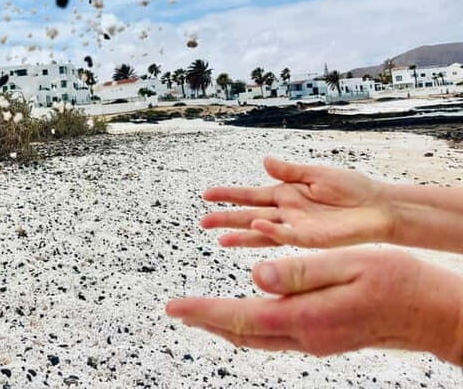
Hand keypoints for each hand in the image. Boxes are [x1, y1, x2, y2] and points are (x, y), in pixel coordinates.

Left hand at [165, 248, 462, 362]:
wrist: (433, 314)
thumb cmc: (398, 282)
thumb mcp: (350, 265)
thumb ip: (301, 271)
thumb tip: (255, 275)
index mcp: (307, 317)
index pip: (241, 317)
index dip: (203, 311)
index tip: (173, 307)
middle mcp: (307, 336)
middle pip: (242, 333)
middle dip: (205, 321)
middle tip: (175, 310)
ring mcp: (316, 341)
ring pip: (257, 338)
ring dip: (224, 325)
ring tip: (199, 314)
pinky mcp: (324, 338)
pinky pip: (274, 335)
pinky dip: (249, 326)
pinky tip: (244, 318)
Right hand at [201, 156, 393, 247]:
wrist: (379, 206)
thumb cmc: (352, 188)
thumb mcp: (316, 173)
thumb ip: (289, 170)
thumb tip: (264, 161)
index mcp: (285, 194)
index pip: (250, 195)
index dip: (229, 195)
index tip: (207, 195)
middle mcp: (286, 212)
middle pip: (249, 215)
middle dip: (226, 219)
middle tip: (203, 221)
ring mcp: (297, 227)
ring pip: (262, 232)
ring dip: (241, 235)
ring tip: (219, 239)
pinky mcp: (312, 238)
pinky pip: (287, 236)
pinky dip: (271, 232)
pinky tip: (256, 227)